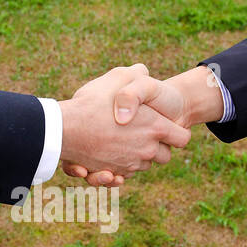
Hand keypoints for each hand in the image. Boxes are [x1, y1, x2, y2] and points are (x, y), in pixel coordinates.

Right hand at [58, 64, 190, 184]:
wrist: (64, 130)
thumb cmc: (91, 102)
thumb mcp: (119, 76)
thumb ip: (137, 73)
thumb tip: (143, 71)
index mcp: (156, 127)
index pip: (183, 139)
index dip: (175, 132)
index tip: (164, 125)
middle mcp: (146, 150)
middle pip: (164, 156)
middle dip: (156, 146)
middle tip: (140, 132)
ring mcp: (129, 164)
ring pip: (143, 166)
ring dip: (136, 156)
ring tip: (120, 141)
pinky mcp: (112, 173)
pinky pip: (123, 176)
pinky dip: (118, 169)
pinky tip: (108, 156)